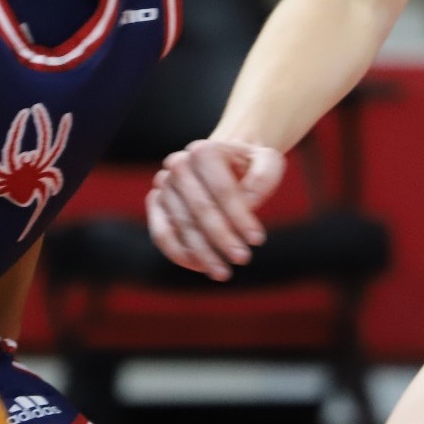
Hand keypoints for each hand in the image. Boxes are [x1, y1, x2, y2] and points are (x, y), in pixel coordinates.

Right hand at [146, 139, 285, 281]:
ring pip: (180, 225)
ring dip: (202, 252)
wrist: (224, 164)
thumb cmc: (248, 167)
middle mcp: (178, 164)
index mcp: (204, 150)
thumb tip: (249, 203)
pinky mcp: (156, 204)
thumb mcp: (267, 162)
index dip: (240, 216)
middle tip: (242, 259)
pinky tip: (201, 267)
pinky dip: (179, 254)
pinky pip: (162, 234)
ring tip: (223, 272)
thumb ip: (265, 175)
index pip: (222, 189)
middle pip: (199, 208)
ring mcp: (163, 185)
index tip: (257, 240)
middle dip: (221, 238)